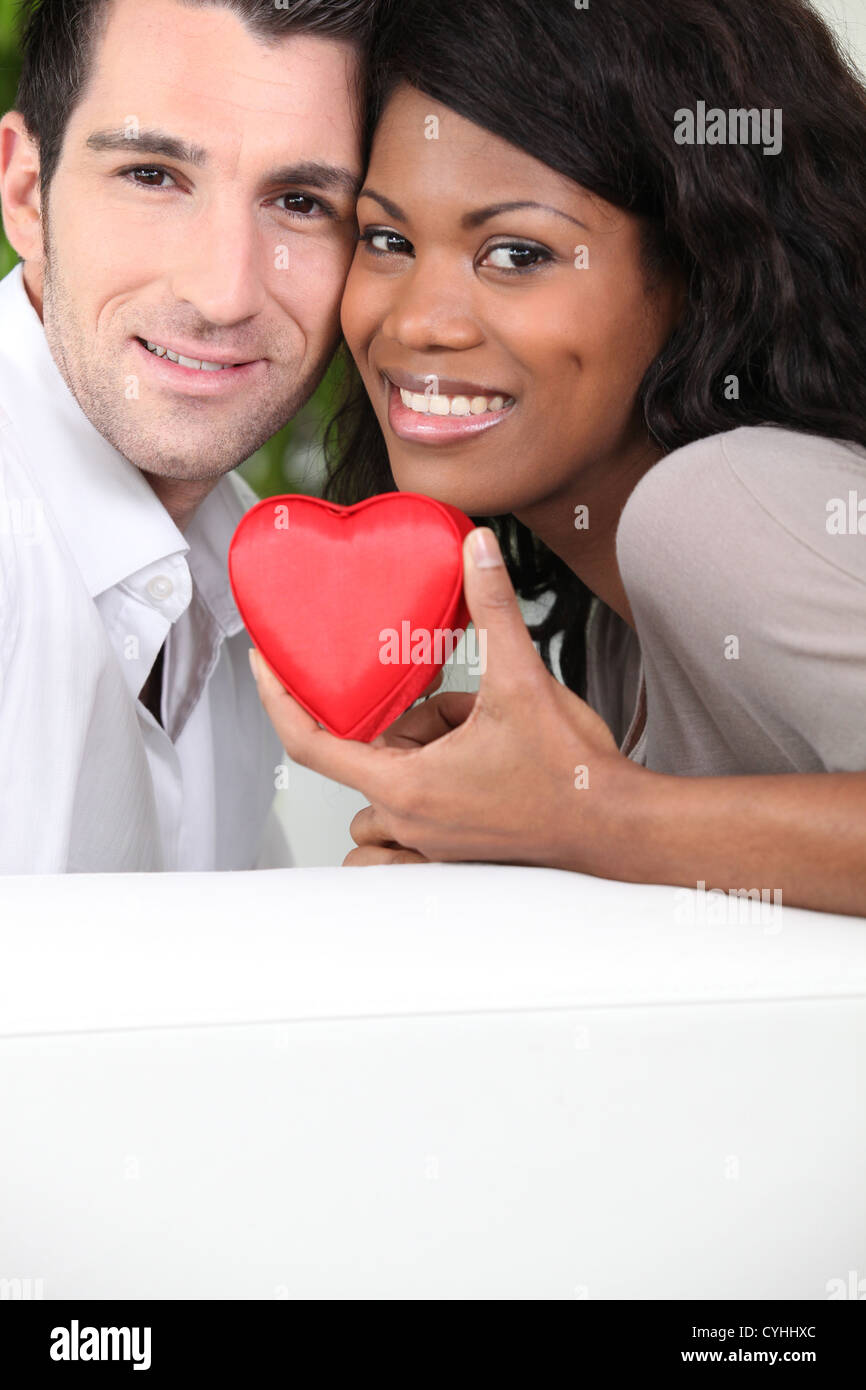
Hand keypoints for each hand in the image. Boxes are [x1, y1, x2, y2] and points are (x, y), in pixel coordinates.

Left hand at [250, 527, 637, 871]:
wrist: (615, 827)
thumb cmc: (571, 775)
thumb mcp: (525, 681)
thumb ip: (495, 609)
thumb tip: (478, 548)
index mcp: (407, 786)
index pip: (311, 742)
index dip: (279, 697)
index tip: (265, 662)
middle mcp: (409, 818)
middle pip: (375, 747)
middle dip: (414, 716)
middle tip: (467, 704)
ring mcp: (431, 838)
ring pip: (399, 770)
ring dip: (428, 741)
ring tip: (484, 730)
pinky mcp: (454, 844)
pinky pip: (423, 794)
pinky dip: (444, 763)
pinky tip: (492, 752)